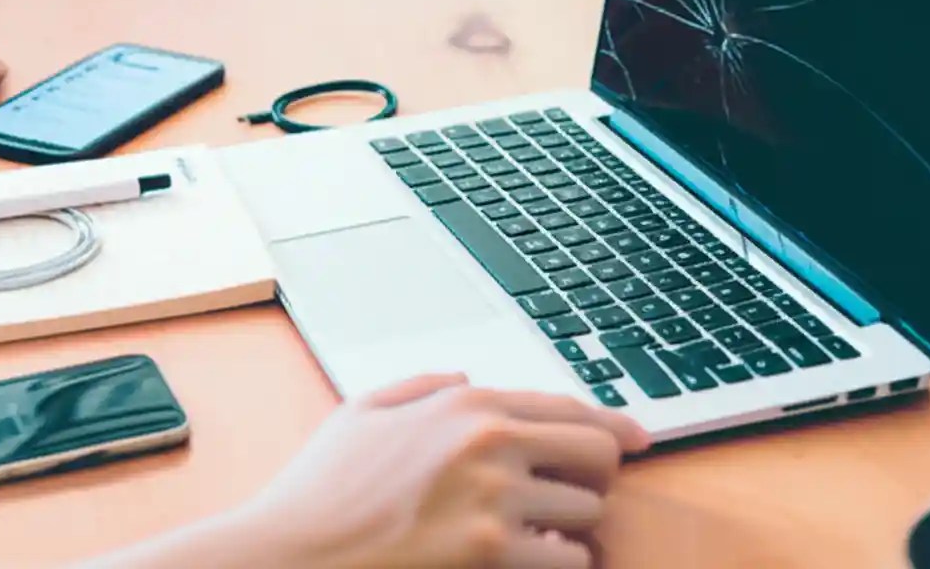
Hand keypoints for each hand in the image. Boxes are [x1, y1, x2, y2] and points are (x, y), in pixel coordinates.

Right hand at [239, 374, 650, 568]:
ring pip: (588, 511)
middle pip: (598, 453)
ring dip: (571, 527)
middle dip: (596, 477)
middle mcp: (489, 441)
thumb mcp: (361, 413)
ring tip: (537, 535)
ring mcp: (494, 498)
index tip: (640, 439)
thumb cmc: (318, 492)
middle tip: (577, 495)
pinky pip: (570, 559)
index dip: (615, 425)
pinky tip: (529, 561)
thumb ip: (420, 387)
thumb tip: (463, 378)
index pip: (568, 406)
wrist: (288, 557)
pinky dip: (560, 563)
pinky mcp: (492, 553)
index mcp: (464, 404)